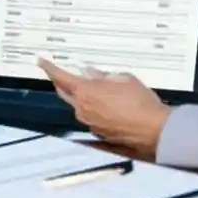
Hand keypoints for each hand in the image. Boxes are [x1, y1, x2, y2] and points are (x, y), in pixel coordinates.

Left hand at [39, 59, 171, 154]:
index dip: (50, 68)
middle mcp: (82, 110)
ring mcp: (89, 124)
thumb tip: (92, 74)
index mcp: (85, 92)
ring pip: (79, 107)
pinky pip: (92, 119)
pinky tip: (108, 108)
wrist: (155, 131)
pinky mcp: (99, 136)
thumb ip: (104, 76)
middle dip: (62, 83)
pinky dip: (95, 111)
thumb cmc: (140, 103)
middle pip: (65, 94)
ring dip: (82, 98)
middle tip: (61, 75)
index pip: (60, 77)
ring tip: (96, 90)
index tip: (42, 62)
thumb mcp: (124, 79)